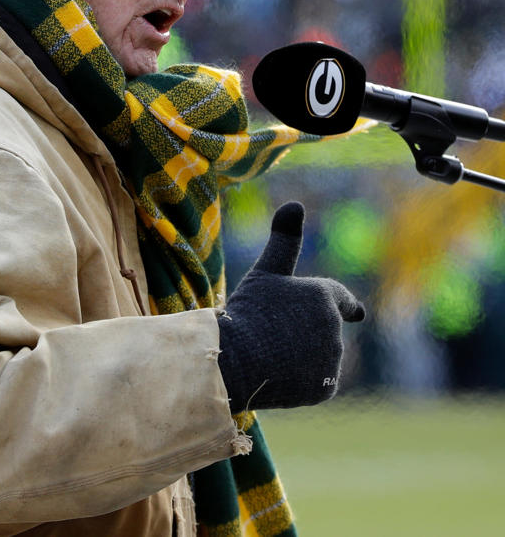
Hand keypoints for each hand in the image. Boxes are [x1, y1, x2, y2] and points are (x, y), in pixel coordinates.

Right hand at [217, 201, 364, 410]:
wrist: (235, 360)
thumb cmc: (248, 311)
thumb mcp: (265, 272)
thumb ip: (284, 240)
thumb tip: (295, 203)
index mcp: (322, 295)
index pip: (340, 298)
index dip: (346, 304)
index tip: (356, 312)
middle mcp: (334, 326)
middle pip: (321, 330)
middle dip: (303, 333)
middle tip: (271, 333)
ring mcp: (332, 359)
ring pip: (319, 357)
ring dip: (302, 357)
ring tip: (269, 354)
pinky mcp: (326, 388)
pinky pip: (316, 382)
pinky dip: (301, 381)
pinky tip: (278, 376)